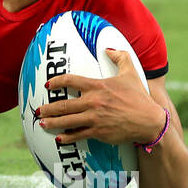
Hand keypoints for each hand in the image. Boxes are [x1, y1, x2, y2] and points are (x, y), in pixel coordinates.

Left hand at [36, 48, 163, 145]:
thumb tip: (108, 48)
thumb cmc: (139, 97)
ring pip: (68, 121)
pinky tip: (59, 138)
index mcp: (98, 86)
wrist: (149, 121)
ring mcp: (95, 118)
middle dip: (48, 108)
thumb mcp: (131, 73)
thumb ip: (120, 57)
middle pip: (64, 105)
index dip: (56, 82)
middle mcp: (93, 102)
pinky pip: (79, 134)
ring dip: (52, 122)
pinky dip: (68, 137)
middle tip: (38, 110)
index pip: (71, 81)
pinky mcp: (99, 132)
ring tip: (42, 123)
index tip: (48, 85)